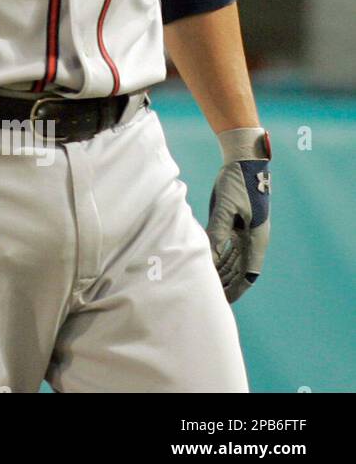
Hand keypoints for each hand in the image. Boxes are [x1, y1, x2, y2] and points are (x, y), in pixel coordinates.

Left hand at [206, 128, 270, 302]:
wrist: (244, 161)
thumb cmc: (237, 182)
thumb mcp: (226, 207)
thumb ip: (218, 231)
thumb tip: (209, 255)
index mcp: (256, 238)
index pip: (248, 274)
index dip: (236, 289)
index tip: (225, 301)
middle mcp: (254, 238)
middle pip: (241, 270)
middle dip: (227, 284)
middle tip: (209, 296)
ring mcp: (247, 231)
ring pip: (236, 260)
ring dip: (223, 271)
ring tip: (207, 283)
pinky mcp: (239, 223)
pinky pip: (231, 247)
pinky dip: (221, 257)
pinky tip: (210, 262)